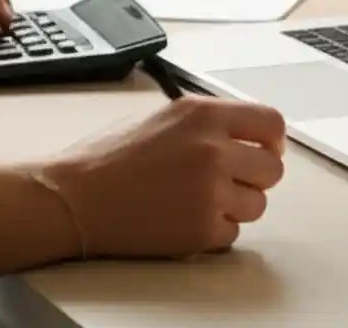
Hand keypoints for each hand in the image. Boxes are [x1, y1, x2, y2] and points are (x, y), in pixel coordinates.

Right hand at [43, 96, 287, 258]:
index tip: (265, 151)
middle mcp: (213, 149)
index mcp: (203, 114)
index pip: (271, 123)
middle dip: (254, 178)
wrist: (75, 198)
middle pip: (272, 169)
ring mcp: (210, 191)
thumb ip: (207, 122)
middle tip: (229, 182)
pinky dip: (214, 231)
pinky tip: (183, 218)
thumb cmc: (107, 158)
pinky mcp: (202, 229)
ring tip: (198, 200)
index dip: (272, 142)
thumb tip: (245, 134)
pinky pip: (233, 233)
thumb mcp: (162, 117)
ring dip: (235, 206)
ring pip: (257, 204)